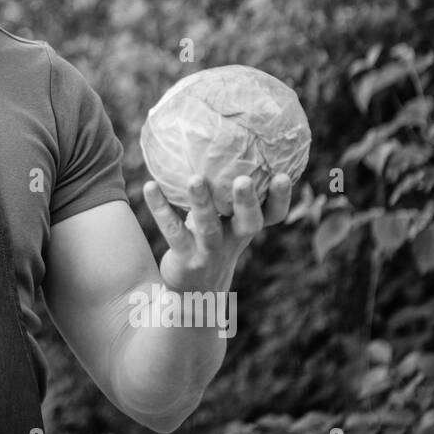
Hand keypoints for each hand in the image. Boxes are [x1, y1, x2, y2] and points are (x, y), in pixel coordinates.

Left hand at [143, 173, 291, 292]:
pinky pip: (172, 231)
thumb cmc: (210, 243)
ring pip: (209, 228)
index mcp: (245, 228)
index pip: (273, 215)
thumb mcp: (224, 222)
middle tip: (243, 179)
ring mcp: (209, 252)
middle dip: (247, 201)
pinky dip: (160, 208)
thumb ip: (225, 192)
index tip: (283, 175)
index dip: (281, 198)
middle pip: (249, 222)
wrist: (193, 294)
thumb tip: (221, 139)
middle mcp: (233, 240)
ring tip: (195, 179)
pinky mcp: (185, 259)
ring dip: (202, 204)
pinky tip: (149, 186)